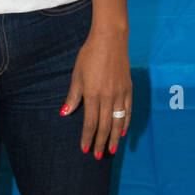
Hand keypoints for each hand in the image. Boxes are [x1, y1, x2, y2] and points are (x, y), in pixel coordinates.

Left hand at [60, 29, 131, 157]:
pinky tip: (123, 132)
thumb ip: (73, 95)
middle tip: (98, 156)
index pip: (90, 122)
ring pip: (118, 122)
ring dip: (114, 137)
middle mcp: (108, 97)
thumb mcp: (77, 74)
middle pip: (105, 126)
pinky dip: (126, 123)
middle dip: (101, 143)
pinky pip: (128, 111)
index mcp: (93, 94)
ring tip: (111, 150)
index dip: (88, 137)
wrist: (110, 38)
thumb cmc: (90, 54)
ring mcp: (120, 93)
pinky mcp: (129, 89)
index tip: (85, 149)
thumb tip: (65, 113)